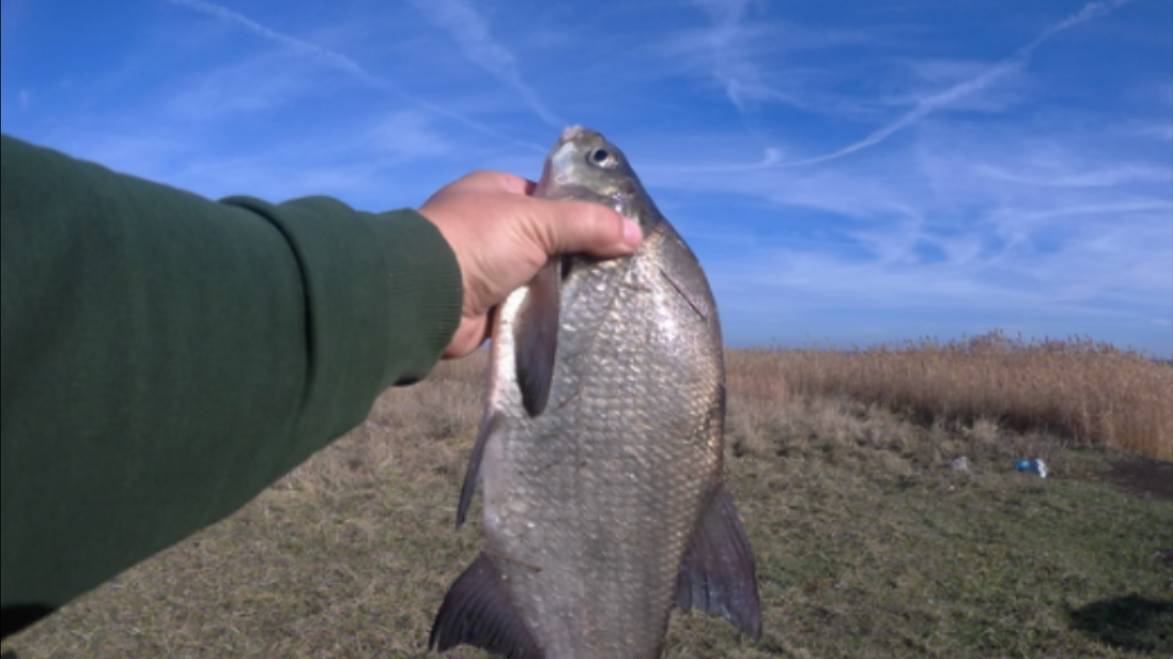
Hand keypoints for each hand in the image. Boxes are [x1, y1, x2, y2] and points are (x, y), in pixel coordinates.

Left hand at [419, 171, 641, 357]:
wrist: (424, 298)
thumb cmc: (476, 241)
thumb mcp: (537, 222)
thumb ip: (586, 224)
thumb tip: (634, 234)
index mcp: (495, 193)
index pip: (550, 197)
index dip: (582, 212)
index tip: (617, 231)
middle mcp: (490, 227)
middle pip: (549, 239)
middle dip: (578, 254)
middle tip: (619, 268)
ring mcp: (488, 268)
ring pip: (541, 276)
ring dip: (565, 287)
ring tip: (609, 296)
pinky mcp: (489, 306)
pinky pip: (529, 307)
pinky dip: (549, 312)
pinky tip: (580, 319)